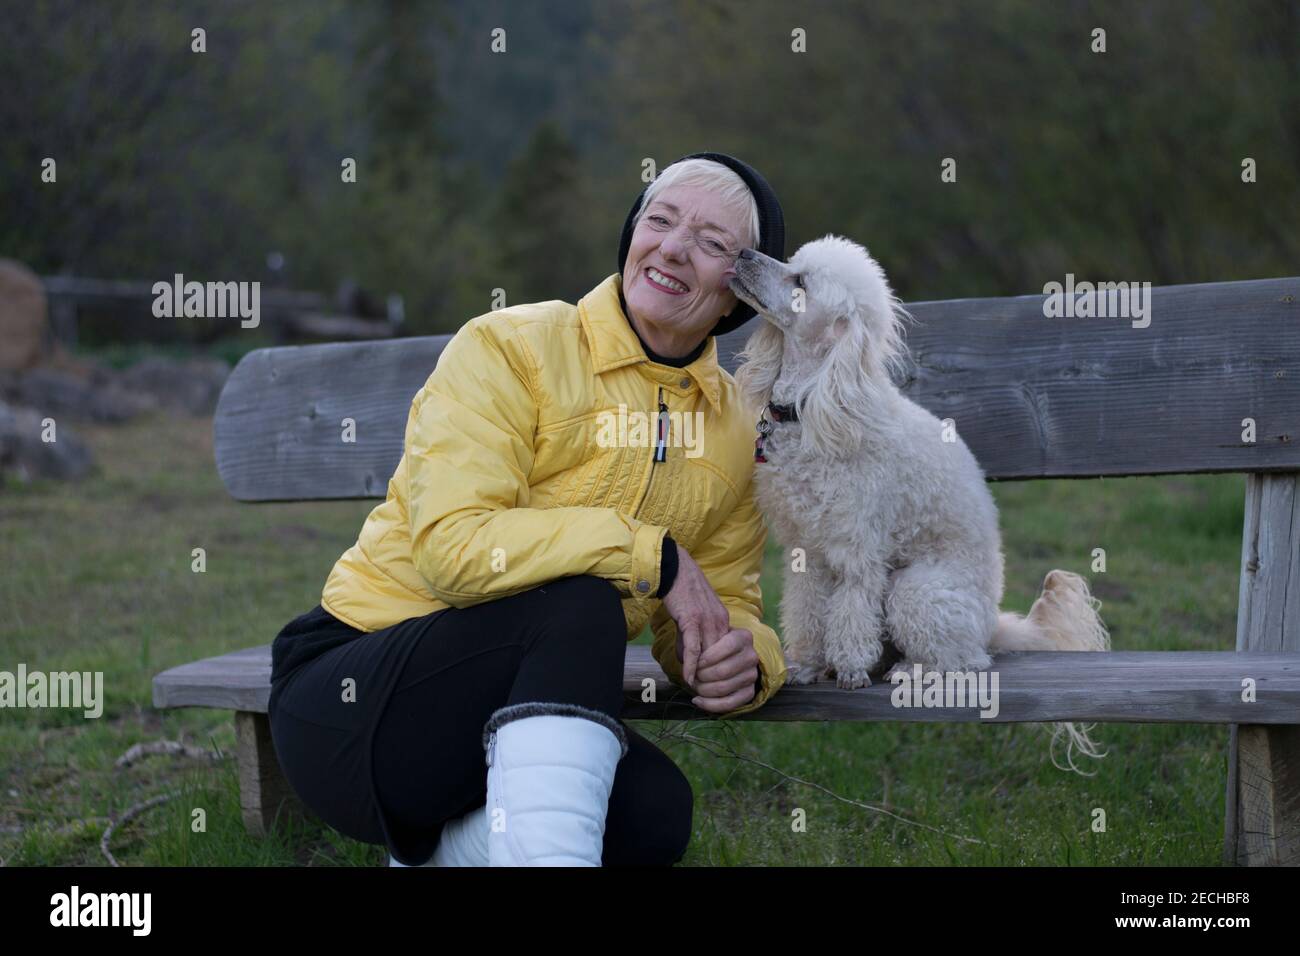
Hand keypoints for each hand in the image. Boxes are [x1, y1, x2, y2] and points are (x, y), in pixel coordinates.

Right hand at [662, 543, 730, 687]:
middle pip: (720, 657)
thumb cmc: (683, 591)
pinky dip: (693, 665)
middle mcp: (720, 622)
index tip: (712, 683)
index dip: (719, 670)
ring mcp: (707, 621)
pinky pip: (695, 648)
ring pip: (709, 655)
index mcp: (723, 620)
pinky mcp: (692, 620)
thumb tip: (689, 662)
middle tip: (705, 691)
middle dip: (713, 676)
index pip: (726, 652)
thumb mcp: (695, 615)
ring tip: (696, 687)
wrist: (675, 569)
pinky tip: (689, 677)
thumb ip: (694, 638)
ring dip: (702, 674)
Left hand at [691, 628, 758, 712]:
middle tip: (691, 675)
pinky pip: (729, 704)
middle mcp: (752, 656)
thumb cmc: (714, 645)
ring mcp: (752, 676)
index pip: (727, 647)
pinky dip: (709, 705)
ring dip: (702, 690)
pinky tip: (697, 700)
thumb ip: (701, 644)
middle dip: (701, 676)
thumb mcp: (709, 637)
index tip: (694, 662)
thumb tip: (691, 663)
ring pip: (723, 688)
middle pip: (723, 671)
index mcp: (744, 637)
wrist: (730, 656)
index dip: (707, 657)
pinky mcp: (750, 692)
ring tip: (693, 685)